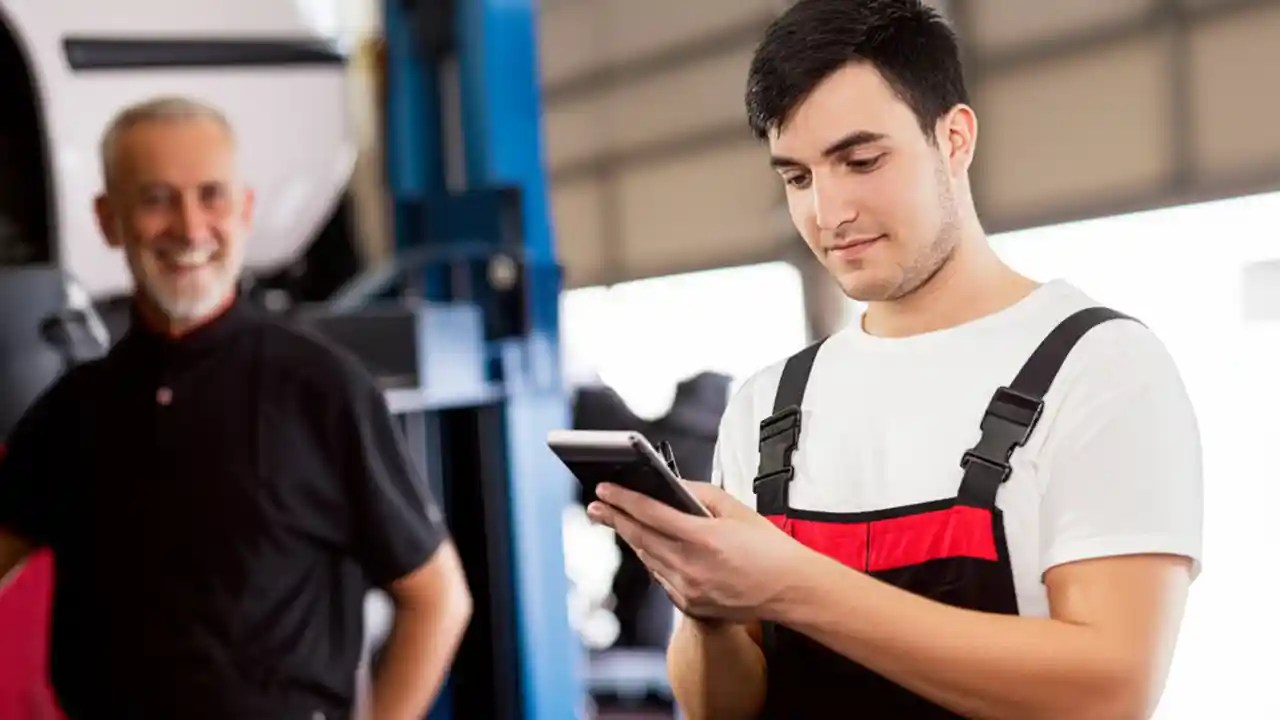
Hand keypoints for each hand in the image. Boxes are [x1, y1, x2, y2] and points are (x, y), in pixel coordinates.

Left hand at [587, 480, 809, 622]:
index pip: (650, 513)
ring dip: (631, 538)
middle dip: (614, 518)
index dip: (623, 499)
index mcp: (703, 538)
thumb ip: (700, 493)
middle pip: (640, 536)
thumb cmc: (770, 549)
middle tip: (596, 506)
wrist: (790, 590)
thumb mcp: (737, 509)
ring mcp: (688, 589)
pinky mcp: (690, 605)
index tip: (605, 488)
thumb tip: (671, 483)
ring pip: (648, 558)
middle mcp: (690, 566)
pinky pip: (661, 577)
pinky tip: (648, 547)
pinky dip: (653, 559)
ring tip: (617, 521)